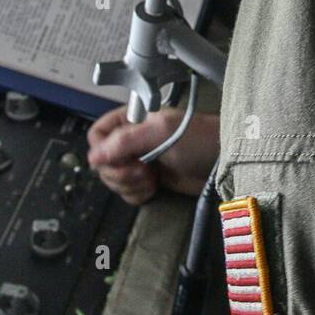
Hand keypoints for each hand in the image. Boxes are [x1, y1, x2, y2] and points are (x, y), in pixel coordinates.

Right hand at [87, 107, 219, 204]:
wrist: (222, 161)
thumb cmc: (196, 139)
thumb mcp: (160, 132)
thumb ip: (124, 141)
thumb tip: (92, 158)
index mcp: (130, 120)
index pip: (97, 135)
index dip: (102, 151)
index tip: (120, 159)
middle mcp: (131, 140)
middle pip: (102, 162)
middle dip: (119, 172)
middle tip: (142, 171)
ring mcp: (139, 161)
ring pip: (113, 179)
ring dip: (129, 185)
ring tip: (151, 179)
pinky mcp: (148, 180)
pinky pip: (127, 192)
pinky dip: (136, 194)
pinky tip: (153, 188)